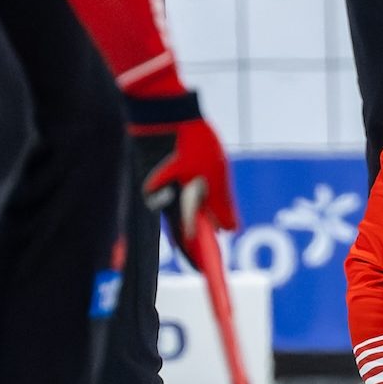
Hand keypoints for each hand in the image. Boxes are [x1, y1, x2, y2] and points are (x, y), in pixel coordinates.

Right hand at [133, 100, 237, 249]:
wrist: (161, 107)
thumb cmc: (190, 138)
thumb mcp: (216, 172)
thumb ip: (222, 204)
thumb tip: (229, 230)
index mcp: (173, 204)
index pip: (187, 244)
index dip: (200, 262)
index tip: (210, 277)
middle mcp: (159, 201)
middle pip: (180, 230)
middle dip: (197, 241)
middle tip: (214, 250)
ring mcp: (154, 188)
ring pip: (176, 213)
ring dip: (192, 219)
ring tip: (211, 223)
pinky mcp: (152, 175)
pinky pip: (170, 197)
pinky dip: (185, 202)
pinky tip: (196, 197)